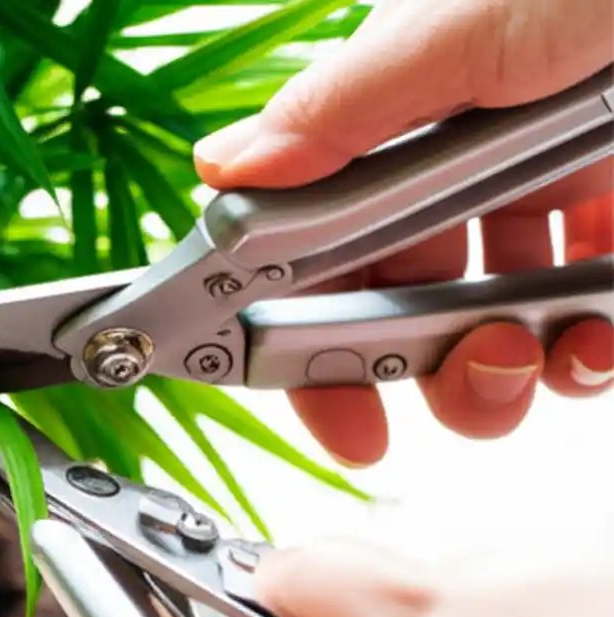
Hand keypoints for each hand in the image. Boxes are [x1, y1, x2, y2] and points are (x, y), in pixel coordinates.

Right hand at [192, 0, 613, 466]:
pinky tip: (599, 339)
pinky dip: (593, 352)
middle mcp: (475, 157)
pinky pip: (599, 323)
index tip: (315, 395)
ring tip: (522, 358)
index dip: (306, 326)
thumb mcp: (465, 26)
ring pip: (500, 321)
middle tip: (425, 393)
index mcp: (408, 110)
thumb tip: (225, 171)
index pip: (321, 238)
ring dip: (500, 368)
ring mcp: (561, 193)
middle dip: (407, 364)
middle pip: (405, 295)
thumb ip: (341, 109)